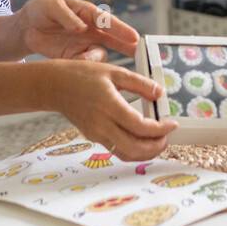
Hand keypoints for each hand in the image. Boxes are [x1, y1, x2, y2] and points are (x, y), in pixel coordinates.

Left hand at [18, 0, 138, 60]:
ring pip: (99, 55)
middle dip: (127, 47)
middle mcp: (91, 30)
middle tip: (140, 55)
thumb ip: (66, 16)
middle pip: (114, 39)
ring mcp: (84, 44)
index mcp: (87, 14)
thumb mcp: (51, 7)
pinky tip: (76, 67)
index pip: (108, 21)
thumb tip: (81, 27)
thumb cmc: (41, 11)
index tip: (134, 38)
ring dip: (95, 59)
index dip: (122, 30)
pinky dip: (83, 67)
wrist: (26, 28)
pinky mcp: (75, 57)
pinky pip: (84, 64)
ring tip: (84, 60)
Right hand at [48, 60, 176, 160]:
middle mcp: (102, 124)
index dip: (160, 129)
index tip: (172, 124)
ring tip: (158, 141)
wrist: (54, 86)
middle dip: (156, 147)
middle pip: (135, 148)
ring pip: (125, 154)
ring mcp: (96, 134)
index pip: (140, 126)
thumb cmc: (82, 75)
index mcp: (109, 105)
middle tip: (168, 137)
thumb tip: (160, 93)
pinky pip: (116, 149)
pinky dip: (133, 150)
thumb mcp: (114, 72)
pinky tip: (142, 140)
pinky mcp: (93, 137)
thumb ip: (140, 83)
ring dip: (145, 153)